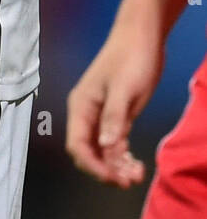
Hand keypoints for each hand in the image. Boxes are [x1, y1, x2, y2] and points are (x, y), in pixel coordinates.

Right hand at [65, 21, 162, 185]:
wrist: (142, 36)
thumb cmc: (130, 58)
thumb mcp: (125, 89)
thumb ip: (113, 117)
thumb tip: (104, 147)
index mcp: (81, 105)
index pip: (77, 145)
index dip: (92, 166)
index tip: (113, 179)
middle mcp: (87, 113)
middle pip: (88, 152)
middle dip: (105, 170)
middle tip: (129, 181)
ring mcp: (101, 115)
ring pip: (102, 151)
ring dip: (116, 166)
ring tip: (137, 175)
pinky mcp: (115, 116)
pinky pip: (114, 144)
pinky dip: (123, 157)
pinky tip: (136, 164)